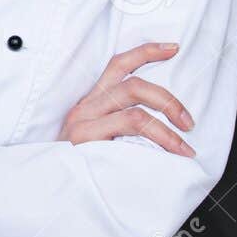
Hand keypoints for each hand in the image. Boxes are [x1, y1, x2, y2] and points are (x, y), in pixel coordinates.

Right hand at [57, 41, 195, 156]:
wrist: (48, 188)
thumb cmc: (78, 166)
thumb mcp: (96, 139)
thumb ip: (118, 127)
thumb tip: (163, 126)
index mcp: (91, 102)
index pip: (118, 65)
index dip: (146, 52)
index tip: (173, 48)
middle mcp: (86, 107)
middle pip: (133, 85)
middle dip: (167, 101)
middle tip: (188, 122)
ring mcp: (84, 122)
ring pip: (135, 110)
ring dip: (166, 127)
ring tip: (184, 147)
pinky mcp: (85, 139)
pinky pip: (128, 128)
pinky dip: (154, 139)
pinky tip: (168, 157)